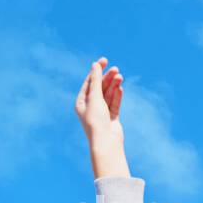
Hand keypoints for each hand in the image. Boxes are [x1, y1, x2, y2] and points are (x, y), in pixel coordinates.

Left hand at [74, 56, 128, 179]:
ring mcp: (101, 113)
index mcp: (81, 103)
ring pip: (108, 95)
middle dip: (107, 78)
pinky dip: (117, 95)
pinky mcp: (111, 118)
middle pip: (99, 88)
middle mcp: (90, 107)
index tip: (104, 60)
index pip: (89, 83)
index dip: (96, 71)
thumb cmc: (96, 120)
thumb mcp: (95, 97)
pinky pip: (114, 103)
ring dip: (113, 85)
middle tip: (116, 69)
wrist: (105, 142)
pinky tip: (120, 88)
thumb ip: (96, 81)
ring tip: (120, 76)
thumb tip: (95, 65)